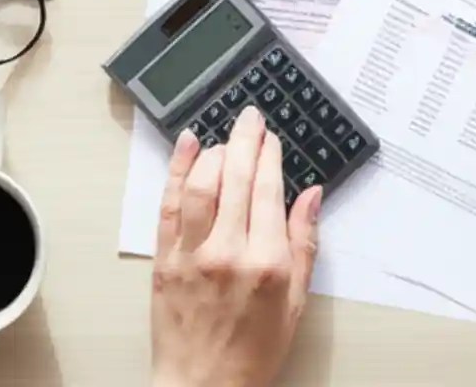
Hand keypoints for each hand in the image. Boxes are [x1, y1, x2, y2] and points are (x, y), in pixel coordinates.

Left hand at [151, 106, 321, 386]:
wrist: (203, 386)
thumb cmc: (253, 351)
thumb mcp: (296, 301)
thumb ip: (305, 243)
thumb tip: (310, 195)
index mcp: (268, 262)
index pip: (268, 190)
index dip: (270, 156)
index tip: (272, 138)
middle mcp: (230, 252)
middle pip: (236, 177)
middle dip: (245, 139)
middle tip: (250, 116)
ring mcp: (192, 254)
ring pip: (202, 184)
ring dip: (214, 150)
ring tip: (225, 133)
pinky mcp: (164, 260)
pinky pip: (170, 205)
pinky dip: (177, 170)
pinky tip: (186, 147)